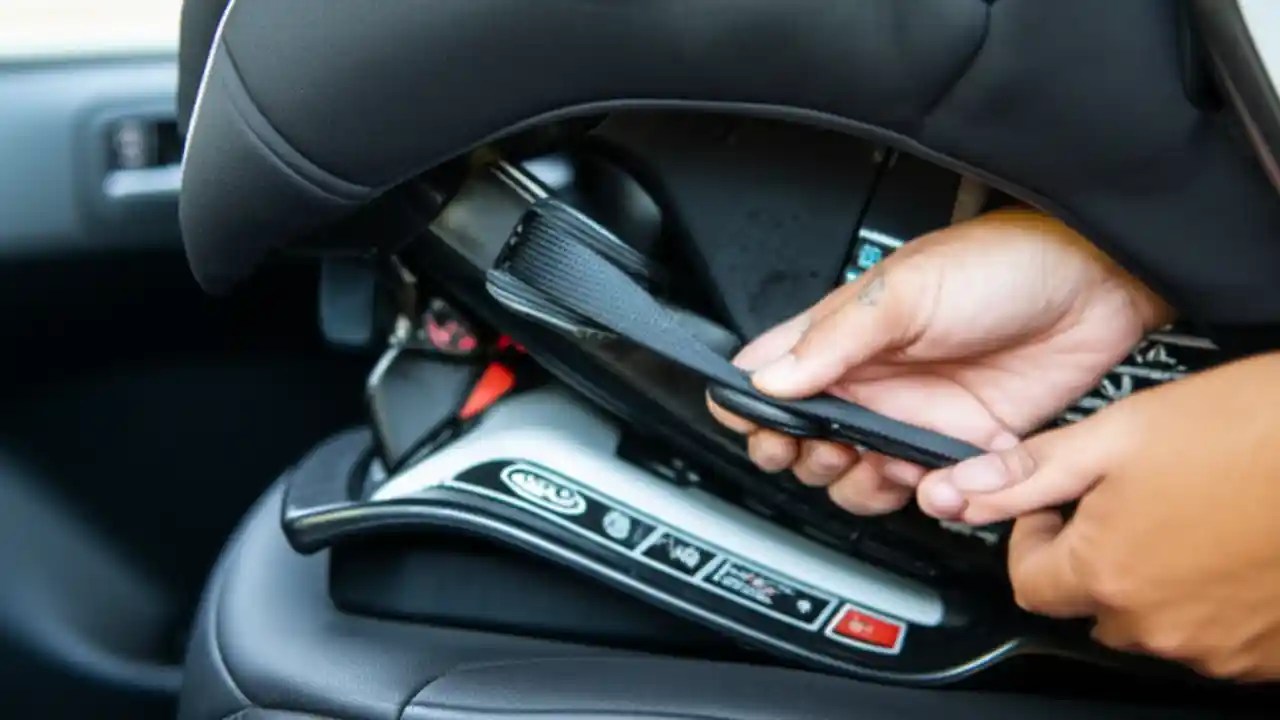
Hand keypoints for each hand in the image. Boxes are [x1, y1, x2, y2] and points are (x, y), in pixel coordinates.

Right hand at [708, 207, 1171, 515]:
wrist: (1097, 288)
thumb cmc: (999, 264)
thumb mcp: (905, 291)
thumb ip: (834, 339)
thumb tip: (769, 381)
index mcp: (839, 338)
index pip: (768, 380)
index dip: (750, 411)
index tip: (757, 426)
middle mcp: (868, 383)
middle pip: (802, 444)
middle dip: (803, 459)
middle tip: (828, 447)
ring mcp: (911, 419)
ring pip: (855, 479)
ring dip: (859, 486)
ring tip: (882, 464)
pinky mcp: (959, 448)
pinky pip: (924, 493)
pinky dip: (926, 498)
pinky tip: (938, 475)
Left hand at [939, 354, 1279, 680]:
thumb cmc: (1250, 431)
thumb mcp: (1119, 434)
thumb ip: (1033, 473)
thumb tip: (959, 491)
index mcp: (1105, 572)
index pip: (1027, 582)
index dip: (1034, 537)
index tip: (1058, 507)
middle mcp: (1156, 623)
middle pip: (1089, 604)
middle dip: (1094, 556)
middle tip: (1133, 499)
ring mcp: (1217, 648)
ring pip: (1153, 621)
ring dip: (1154, 578)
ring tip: (1193, 511)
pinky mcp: (1268, 657)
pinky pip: (1214, 637)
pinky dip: (1210, 600)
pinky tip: (1233, 545)